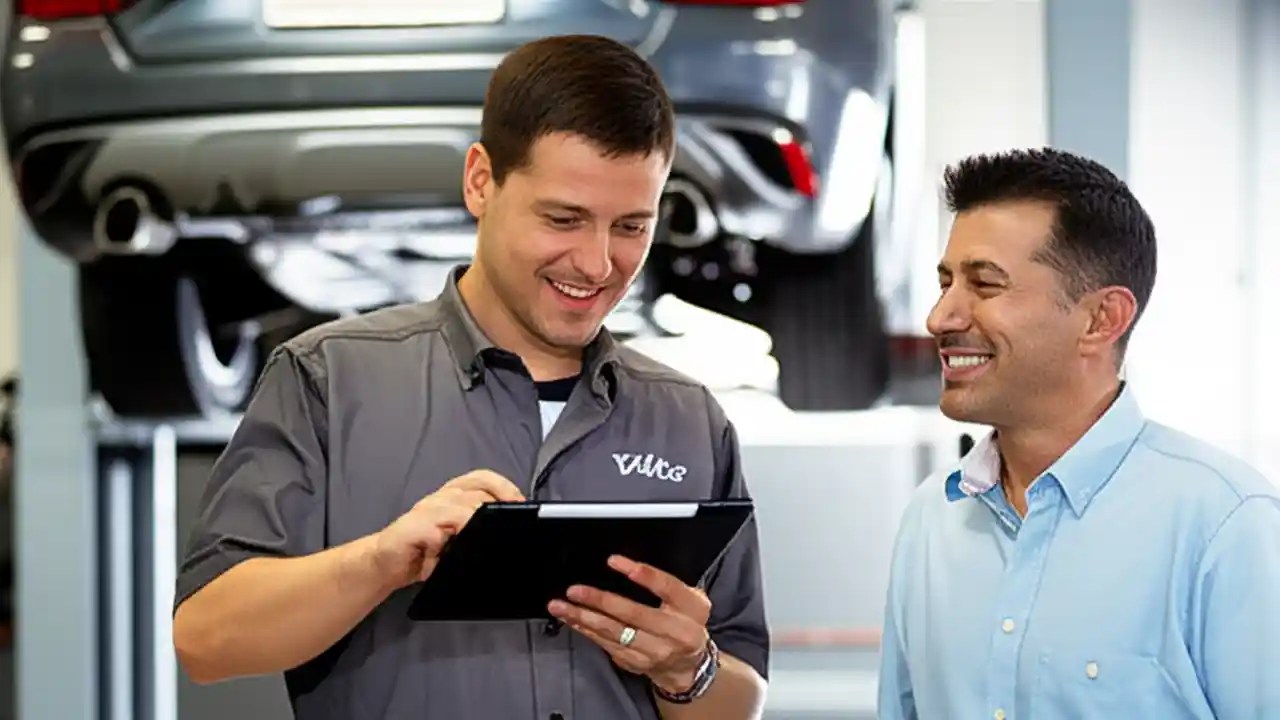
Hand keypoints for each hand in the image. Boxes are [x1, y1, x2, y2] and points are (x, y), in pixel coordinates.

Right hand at [371, 470, 523, 589]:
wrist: (384, 563)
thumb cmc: (423, 550)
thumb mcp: (456, 539)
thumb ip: (477, 531)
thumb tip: (511, 536)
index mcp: (454, 495)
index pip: (483, 478)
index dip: (505, 488)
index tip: (523, 506)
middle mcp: (442, 497)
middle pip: (478, 491)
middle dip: (498, 510)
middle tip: (510, 529)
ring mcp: (427, 510)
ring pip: (464, 508)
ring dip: (476, 525)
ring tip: (485, 544)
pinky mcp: (415, 527)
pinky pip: (441, 530)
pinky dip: (451, 543)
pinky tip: (450, 557)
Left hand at [548, 555, 711, 693]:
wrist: (687, 666)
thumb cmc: (685, 623)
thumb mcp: (692, 598)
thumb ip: (667, 583)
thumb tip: (631, 566)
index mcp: (691, 609)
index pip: (666, 587)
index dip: (642, 574)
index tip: (614, 561)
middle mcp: (674, 632)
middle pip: (633, 613)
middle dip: (600, 600)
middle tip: (575, 590)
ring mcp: (653, 651)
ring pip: (613, 632)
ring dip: (583, 617)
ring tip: (561, 606)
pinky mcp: (635, 661)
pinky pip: (605, 644)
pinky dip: (585, 630)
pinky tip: (571, 619)